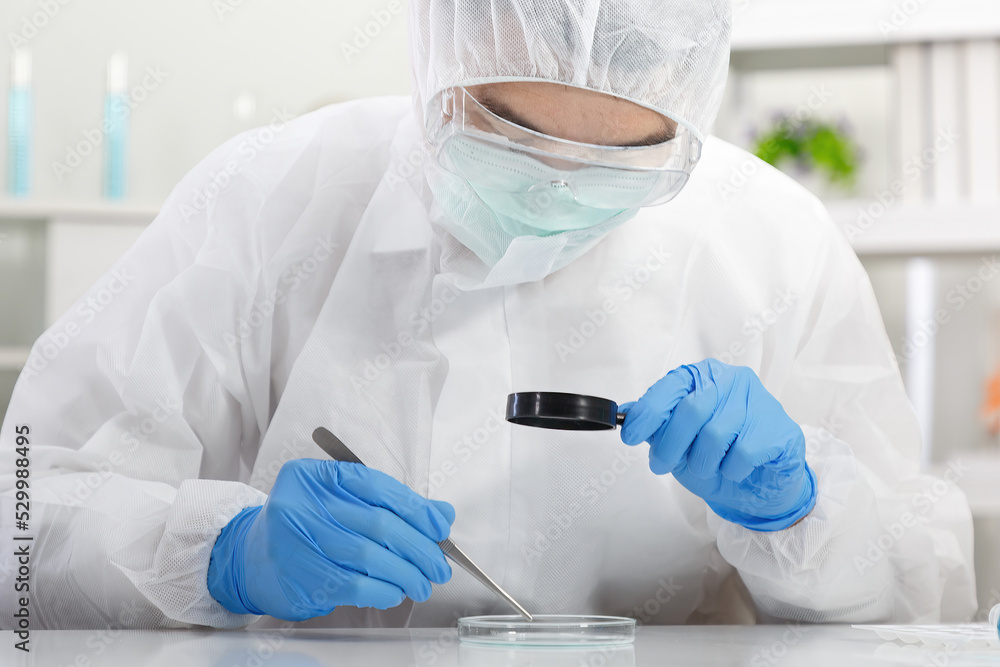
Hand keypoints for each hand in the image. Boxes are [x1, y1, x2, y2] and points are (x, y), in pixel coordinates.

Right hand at [208, 458, 453, 620]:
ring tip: (422, 582)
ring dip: (406, 573)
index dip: (415, 508)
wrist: (250, 559)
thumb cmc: (304, 527)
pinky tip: (395, 592)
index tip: (439, 526)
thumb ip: (388, 503)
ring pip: (369, 555)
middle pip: (378, 522)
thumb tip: (442, 514)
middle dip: (419, 546)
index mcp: (315, 477)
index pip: (377, 486)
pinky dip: (382, 589)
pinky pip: (353, 584)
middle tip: (438, 564)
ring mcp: (298, 540)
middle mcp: (303, 504)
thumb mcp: (340, 502)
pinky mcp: (300, 576)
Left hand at [620, 359, 815, 530]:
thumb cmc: (719, 457)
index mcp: (706, 377)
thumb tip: (625, 412)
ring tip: (706, 468)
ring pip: (715, 435)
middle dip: (670, 445)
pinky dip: (731, 470)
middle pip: (691, 410)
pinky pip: (743, 453)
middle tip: (660, 465)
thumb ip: (656, 425)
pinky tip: (736, 469)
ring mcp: (759, 402)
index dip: (648, 412)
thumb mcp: (679, 442)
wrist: (761, 486)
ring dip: (702, 463)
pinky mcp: (778, 429)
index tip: (631, 436)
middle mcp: (733, 382)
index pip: (672, 386)